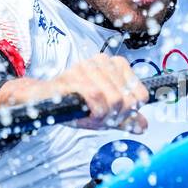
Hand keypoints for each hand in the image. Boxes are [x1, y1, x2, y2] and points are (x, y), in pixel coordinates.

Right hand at [0, 55, 149, 132]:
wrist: (44, 101)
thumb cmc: (75, 103)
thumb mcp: (104, 114)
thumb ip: (124, 119)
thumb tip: (143, 126)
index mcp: (117, 66)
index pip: (141, 95)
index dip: (130, 112)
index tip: (115, 116)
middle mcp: (104, 61)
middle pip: (128, 100)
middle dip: (115, 117)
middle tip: (99, 118)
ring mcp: (89, 66)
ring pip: (115, 99)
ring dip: (102, 116)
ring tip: (89, 115)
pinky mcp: (75, 75)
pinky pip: (96, 98)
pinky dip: (93, 113)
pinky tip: (85, 113)